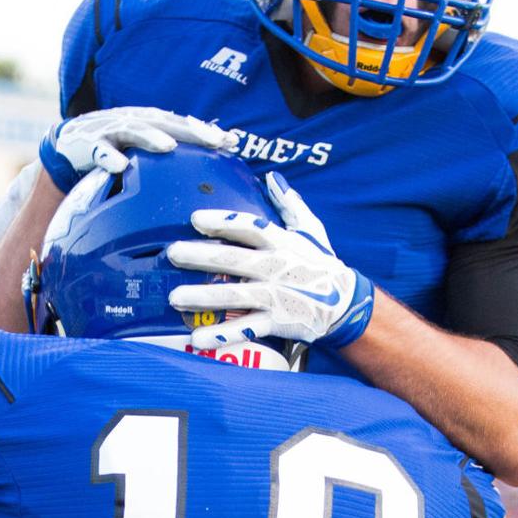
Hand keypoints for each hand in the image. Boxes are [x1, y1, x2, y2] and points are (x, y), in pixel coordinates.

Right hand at [38, 108, 237, 192]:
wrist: (70, 146)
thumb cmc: (116, 150)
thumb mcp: (145, 152)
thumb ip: (171, 158)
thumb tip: (207, 175)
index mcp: (151, 122)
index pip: (184, 124)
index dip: (207, 131)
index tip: (232, 142)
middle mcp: (134, 120)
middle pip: (166, 122)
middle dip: (190, 130)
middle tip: (212, 139)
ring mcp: (111, 130)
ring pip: (134, 130)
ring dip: (152, 137)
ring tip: (169, 146)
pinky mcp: (89, 144)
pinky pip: (100, 152)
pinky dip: (109, 157)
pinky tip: (120, 167)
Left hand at [166, 172, 374, 349]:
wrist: (345, 305)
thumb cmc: (322, 265)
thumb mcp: (312, 230)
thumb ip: (290, 204)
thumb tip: (273, 178)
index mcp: (282, 243)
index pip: (249, 228)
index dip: (222, 222)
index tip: (195, 219)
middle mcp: (276, 268)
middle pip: (233, 259)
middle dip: (200, 256)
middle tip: (172, 254)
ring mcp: (276, 297)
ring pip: (234, 296)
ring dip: (203, 297)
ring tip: (175, 297)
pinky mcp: (277, 323)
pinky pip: (244, 330)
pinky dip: (221, 335)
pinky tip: (198, 338)